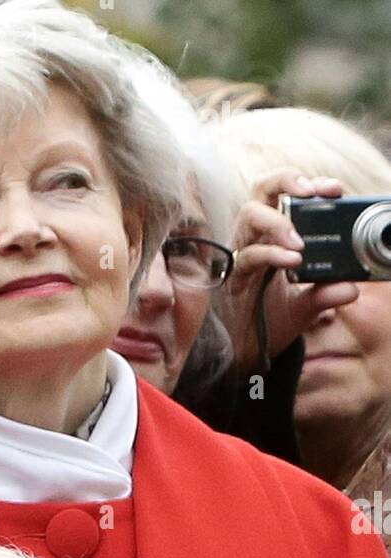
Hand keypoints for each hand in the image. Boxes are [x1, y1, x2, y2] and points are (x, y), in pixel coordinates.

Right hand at [222, 168, 359, 375]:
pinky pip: (248, 255)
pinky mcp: (232, 275)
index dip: (308, 184)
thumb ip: (326, 294)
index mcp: (274, 233)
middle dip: (286, 180)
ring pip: (249, 214)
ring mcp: (242, 252)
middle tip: (309, 192)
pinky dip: (271, 254)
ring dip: (278, 221)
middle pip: (262, 189)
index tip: (334, 190)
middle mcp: (255, 236)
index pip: (287, 194)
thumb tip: (350, 288)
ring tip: (300, 242)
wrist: (248, 351)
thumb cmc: (272, 319)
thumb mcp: (307, 305)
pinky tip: (291, 261)